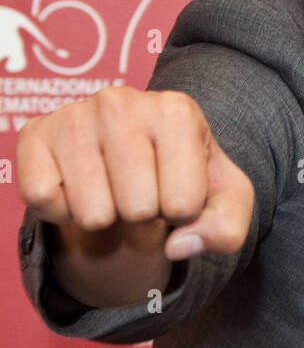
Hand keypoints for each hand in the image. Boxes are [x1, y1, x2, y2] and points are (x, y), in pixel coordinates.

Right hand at [16, 85, 254, 260]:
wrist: (132, 160)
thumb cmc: (184, 178)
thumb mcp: (225, 201)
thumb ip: (226, 230)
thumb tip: (178, 246)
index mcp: (177, 110)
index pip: (183, 204)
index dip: (182, 212)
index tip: (176, 189)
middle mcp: (122, 102)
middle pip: (137, 210)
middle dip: (143, 217)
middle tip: (140, 192)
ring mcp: (74, 114)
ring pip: (93, 215)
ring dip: (105, 218)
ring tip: (112, 189)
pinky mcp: (34, 134)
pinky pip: (44, 202)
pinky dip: (62, 212)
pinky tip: (78, 186)